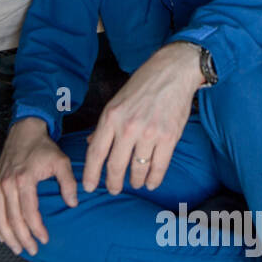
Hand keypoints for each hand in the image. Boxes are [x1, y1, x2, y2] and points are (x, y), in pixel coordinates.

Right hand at [0, 117, 78, 254]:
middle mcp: (7, 184)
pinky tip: (2, 234)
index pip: (29, 212)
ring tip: (17, 248)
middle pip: (12, 219)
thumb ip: (68, 183)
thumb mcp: (61, 161)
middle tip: (32, 250)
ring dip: (8, 235)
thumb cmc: (41, 146)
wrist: (24, 130)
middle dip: (22, 238)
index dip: (36, 229)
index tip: (44, 239)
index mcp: (23, 179)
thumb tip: (72, 202)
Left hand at [82, 44, 201, 194]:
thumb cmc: (142, 85)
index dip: (91, 174)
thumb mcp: (116, 101)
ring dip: (134, 181)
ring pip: (138, 168)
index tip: (89, 187)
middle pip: (115, 165)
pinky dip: (154, 178)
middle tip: (114, 189)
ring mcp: (149, 133)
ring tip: (134, 183)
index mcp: (111, 117)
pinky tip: (150, 183)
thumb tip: (92, 143)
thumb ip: (104, 125)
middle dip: (113, 182)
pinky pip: (159, 166)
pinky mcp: (169, 137)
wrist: (172, 72)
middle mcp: (128, 127)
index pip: (96, 153)